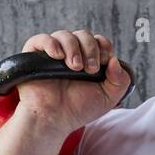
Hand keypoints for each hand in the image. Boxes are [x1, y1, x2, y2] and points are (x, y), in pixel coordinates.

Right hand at [15, 28, 131, 133]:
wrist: (55, 120)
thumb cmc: (78, 110)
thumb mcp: (108, 98)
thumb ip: (120, 81)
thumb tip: (115, 60)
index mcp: (88, 60)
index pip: (98, 40)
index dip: (103, 46)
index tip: (103, 61)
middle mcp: (70, 54)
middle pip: (83, 34)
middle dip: (90, 48)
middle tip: (89, 69)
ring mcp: (52, 55)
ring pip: (64, 35)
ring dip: (73, 48)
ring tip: (74, 68)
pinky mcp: (34, 57)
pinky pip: (40, 39)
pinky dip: (51, 44)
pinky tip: (57, 56)